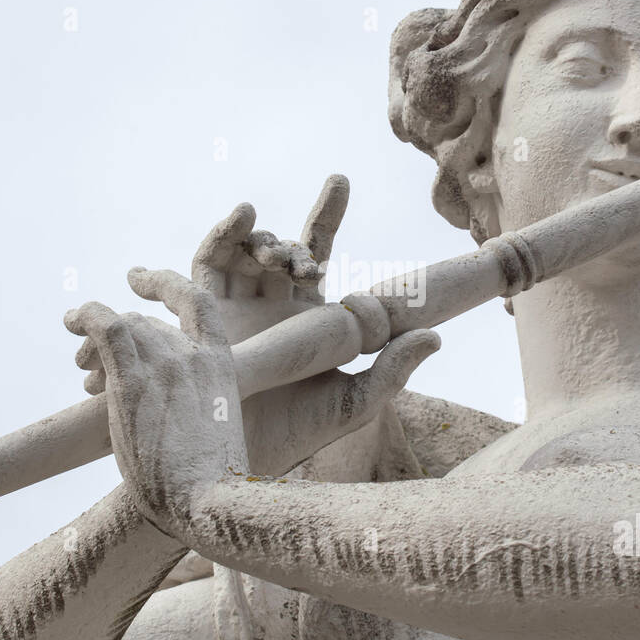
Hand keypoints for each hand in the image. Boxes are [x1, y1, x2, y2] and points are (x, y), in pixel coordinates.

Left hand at [65, 272, 246, 528]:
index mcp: (222, 367)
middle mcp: (195, 357)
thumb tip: (166, 417)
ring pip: (123, 327)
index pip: (197, 303)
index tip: (136, 278)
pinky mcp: (134, 384)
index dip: (165, 283)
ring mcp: (166, 367)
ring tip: (80, 365)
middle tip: (90, 367)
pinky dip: (86, 316)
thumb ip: (196, 409)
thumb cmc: (213, 484)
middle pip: (146, 324)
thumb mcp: (215, 432)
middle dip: (117, 335)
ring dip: (93, 336)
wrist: (210, 502)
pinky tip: (72, 319)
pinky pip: (107, 329)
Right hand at [188, 175, 440, 474]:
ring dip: (256, 238)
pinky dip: (219, 238)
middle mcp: (271, 301)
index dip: (326, 212)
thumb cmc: (297, 434)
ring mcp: (236, 305)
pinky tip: (239, 220)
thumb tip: (435, 336)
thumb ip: (392, 371)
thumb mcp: (353, 404)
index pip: (318, 250)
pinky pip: (207, 265)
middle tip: (301, 263)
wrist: (236, 460)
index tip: (338, 179)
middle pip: (280, 250)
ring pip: (245, 253)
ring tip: (270, 245)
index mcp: (308, 312)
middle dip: (291, 244)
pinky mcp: (203, 313)